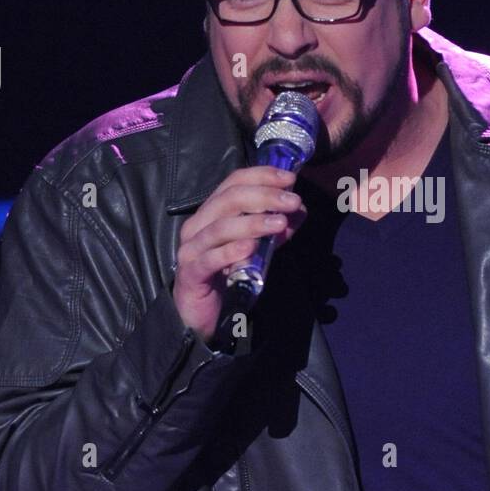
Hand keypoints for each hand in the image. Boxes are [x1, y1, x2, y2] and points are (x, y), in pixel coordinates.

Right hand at [172, 165, 306, 341]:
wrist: (205, 314)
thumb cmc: (229, 274)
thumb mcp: (258, 246)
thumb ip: (276, 228)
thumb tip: (299, 211)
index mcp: (211, 212)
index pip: (233, 182)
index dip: (262, 176)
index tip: (289, 179)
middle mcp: (198, 224)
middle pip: (228, 199)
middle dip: (264, 197)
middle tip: (292, 202)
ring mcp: (191, 248)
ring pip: (220, 227)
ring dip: (252, 223)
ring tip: (279, 223)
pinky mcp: (190, 273)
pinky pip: (210, 259)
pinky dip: (231, 251)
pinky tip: (251, 248)